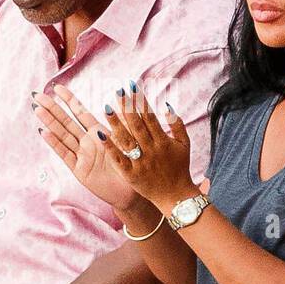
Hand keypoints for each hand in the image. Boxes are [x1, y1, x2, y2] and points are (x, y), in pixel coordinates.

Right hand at [34, 84, 139, 212]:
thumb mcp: (129, 139)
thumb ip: (122, 121)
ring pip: (62, 135)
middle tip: (37, 95)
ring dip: (49, 122)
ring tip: (37, 109)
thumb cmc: (133, 165)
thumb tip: (123, 97)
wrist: (132, 191)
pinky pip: (65, 154)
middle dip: (52, 108)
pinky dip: (55, 143)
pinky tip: (44, 132)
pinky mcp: (79, 170)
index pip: (80, 112)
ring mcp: (81, 155)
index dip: (69, 99)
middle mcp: (87, 142)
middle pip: (66, 122)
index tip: (57, 87)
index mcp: (99, 132)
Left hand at [98, 83, 195, 214]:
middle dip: (127, 107)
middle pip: (137, 125)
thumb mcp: (184, 144)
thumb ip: (177, 124)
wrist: (176, 197)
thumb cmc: (179, 168)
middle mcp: (152, 150)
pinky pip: (119, 158)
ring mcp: (141, 162)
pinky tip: (100, 134)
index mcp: (164, 141)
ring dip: (116, 123)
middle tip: (118, 91)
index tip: (131, 87)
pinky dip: (109, 147)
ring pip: (127, 140)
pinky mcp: (131, 174)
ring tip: (106, 108)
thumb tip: (167, 104)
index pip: (150, 117)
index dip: (140, 101)